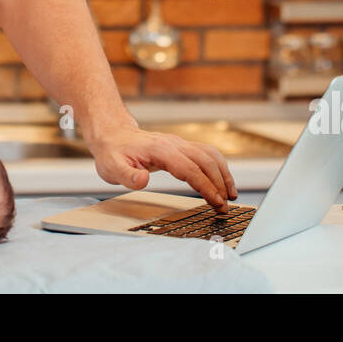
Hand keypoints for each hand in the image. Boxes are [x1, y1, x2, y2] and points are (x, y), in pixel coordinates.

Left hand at [87, 125, 237, 211]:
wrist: (113, 135)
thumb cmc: (113, 152)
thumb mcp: (111, 167)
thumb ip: (126, 176)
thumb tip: (142, 180)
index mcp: (161, 150)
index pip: (190, 169)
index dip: (206, 186)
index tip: (217, 202)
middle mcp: (174, 144)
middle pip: (206, 161)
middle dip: (220, 183)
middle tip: (225, 206)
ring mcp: (179, 143)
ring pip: (210, 154)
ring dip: (223, 173)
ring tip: (231, 194)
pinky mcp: (181, 146)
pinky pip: (206, 153)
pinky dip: (218, 166)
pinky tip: (221, 180)